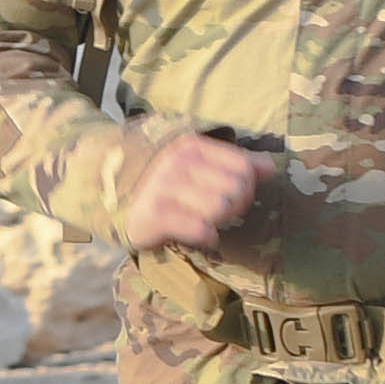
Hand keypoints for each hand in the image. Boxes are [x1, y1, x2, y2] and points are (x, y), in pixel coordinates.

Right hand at [122, 127, 271, 251]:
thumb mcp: (197, 167)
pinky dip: (207, 237)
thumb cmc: (164, 187)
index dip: (247, 188)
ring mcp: (165, 187)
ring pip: (221, 207)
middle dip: (235, 207)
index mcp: (192, 146)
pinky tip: (200, 235)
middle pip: (237, 189)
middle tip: (219, 214)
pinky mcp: (155, 214)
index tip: (234, 197)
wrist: (113, 203)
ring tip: (206, 221)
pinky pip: (201, 228)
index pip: (244, 167)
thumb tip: (271, 167)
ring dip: (219, 221)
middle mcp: (178, 162)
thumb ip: (236, 163)